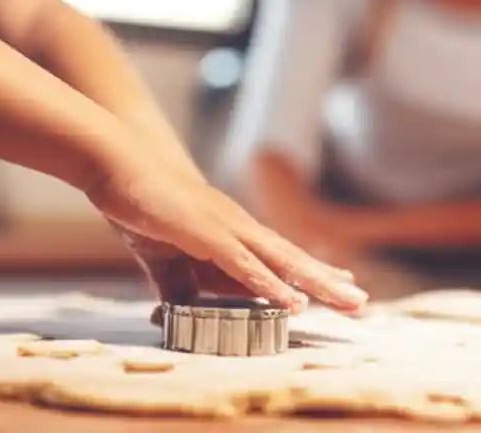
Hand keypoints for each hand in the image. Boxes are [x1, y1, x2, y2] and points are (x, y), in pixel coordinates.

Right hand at [88, 159, 367, 313]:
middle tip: (362, 301)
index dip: (309, 271)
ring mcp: (227, 229)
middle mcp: (239, 228)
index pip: (280, 257)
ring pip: (281, 262)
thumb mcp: (164, 257)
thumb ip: (176, 287)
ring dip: (315, 283)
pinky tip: (294, 303)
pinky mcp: (207, 234)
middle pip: (292, 259)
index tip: (340, 283)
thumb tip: (176, 315)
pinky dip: (271, 285)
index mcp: (231, 233)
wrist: (118, 166)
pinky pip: (245, 266)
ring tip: (348, 301)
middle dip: (326, 281)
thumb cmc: (142, 205)